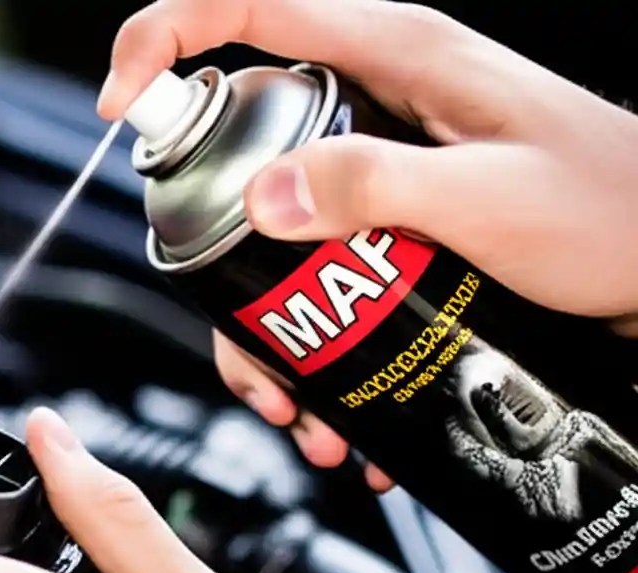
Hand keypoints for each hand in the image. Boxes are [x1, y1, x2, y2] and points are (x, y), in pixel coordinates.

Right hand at [97, 0, 637, 486]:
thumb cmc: (618, 213)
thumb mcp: (491, 199)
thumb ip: (375, 187)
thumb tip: (264, 193)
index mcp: (393, 52)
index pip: (245, 8)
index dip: (163, 40)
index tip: (122, 104)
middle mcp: (377, 94)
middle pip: (241, 138)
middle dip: (217, 245)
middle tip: (238, 331)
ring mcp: (383, 151)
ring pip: (271, 212)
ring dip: (262, 313)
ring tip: (292, 397)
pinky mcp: (393, 204)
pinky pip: (314, 247)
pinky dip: (304, 322)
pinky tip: (329, 390)